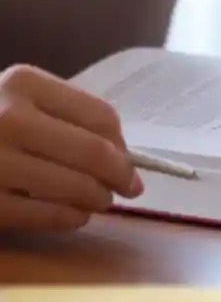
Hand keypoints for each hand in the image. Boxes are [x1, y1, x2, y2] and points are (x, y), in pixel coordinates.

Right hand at [0, 65, 142, 231]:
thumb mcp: (14, 100)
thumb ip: (63, 116)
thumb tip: (124, 157)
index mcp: (22, 84)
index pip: (101, 116)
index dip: (122, 143)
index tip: (126, 158)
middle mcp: (8, 118)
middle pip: (95, 153)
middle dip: (120, 175)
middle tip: (128, 188)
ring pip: (77, 186)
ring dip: (99, 199)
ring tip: (99, 202)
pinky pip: (49, 215)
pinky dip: (72, 218)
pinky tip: (74, 215)